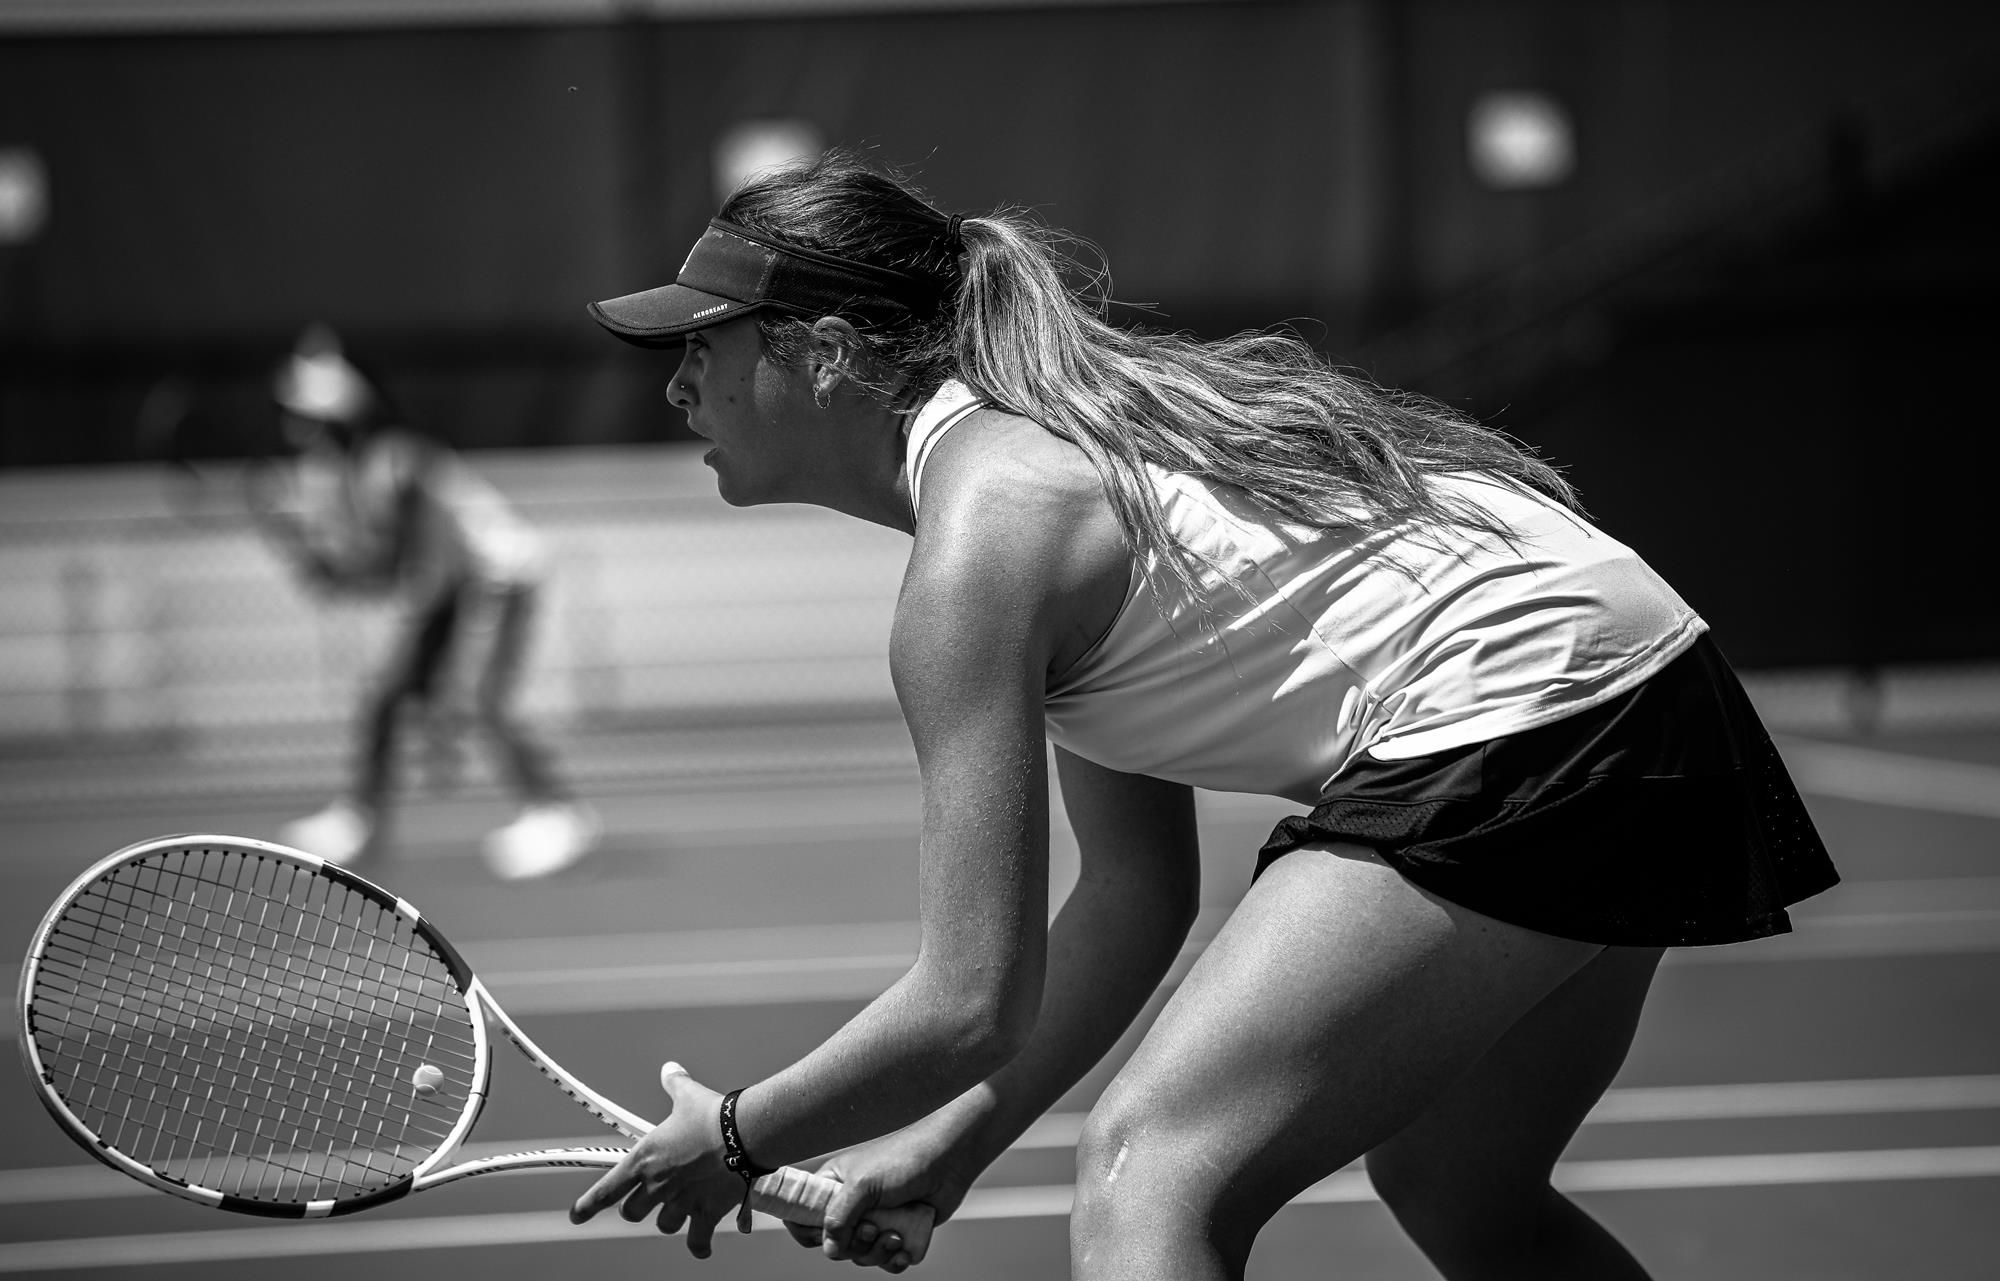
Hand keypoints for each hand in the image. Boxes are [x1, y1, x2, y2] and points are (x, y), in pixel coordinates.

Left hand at [568, 1065, 743, 1258]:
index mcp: (645, 1159)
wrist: (743, 1133)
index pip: (606, 1189)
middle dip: (637, 1207)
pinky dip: (698, 1246)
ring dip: (668, 1220)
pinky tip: (701, 1247)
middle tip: (647, 1200)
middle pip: (632, 1212)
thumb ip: (674, 1085)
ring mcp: (681, 1202)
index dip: (587, 1205)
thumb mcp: (688, 1096)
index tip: (577, 1215)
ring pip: (664, 1225)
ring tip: (679, 1210)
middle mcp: (657, 1185)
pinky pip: (696, 1241)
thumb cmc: (712, 1115)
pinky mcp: (706, 1213)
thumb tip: (670, 1070)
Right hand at [784, 1110, 978, 1270]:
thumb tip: (830, 1249)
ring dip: (877, 1253)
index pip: (801, 1215)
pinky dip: (894, 1260)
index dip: (807, 1232)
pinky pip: (886, 1261)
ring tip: (896, 1236)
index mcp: (833, 1186)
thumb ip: (839, 1218)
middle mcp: (851, 1205)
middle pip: (835, 1245)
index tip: (822, 1236)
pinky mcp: (898, 1231)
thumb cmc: (904, 1160)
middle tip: (873, 1229)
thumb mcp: (863, 1185)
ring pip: (861, 1256)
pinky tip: (905, 1248)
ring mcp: (875, 1219)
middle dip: (855, 1246)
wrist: (949, 1161)